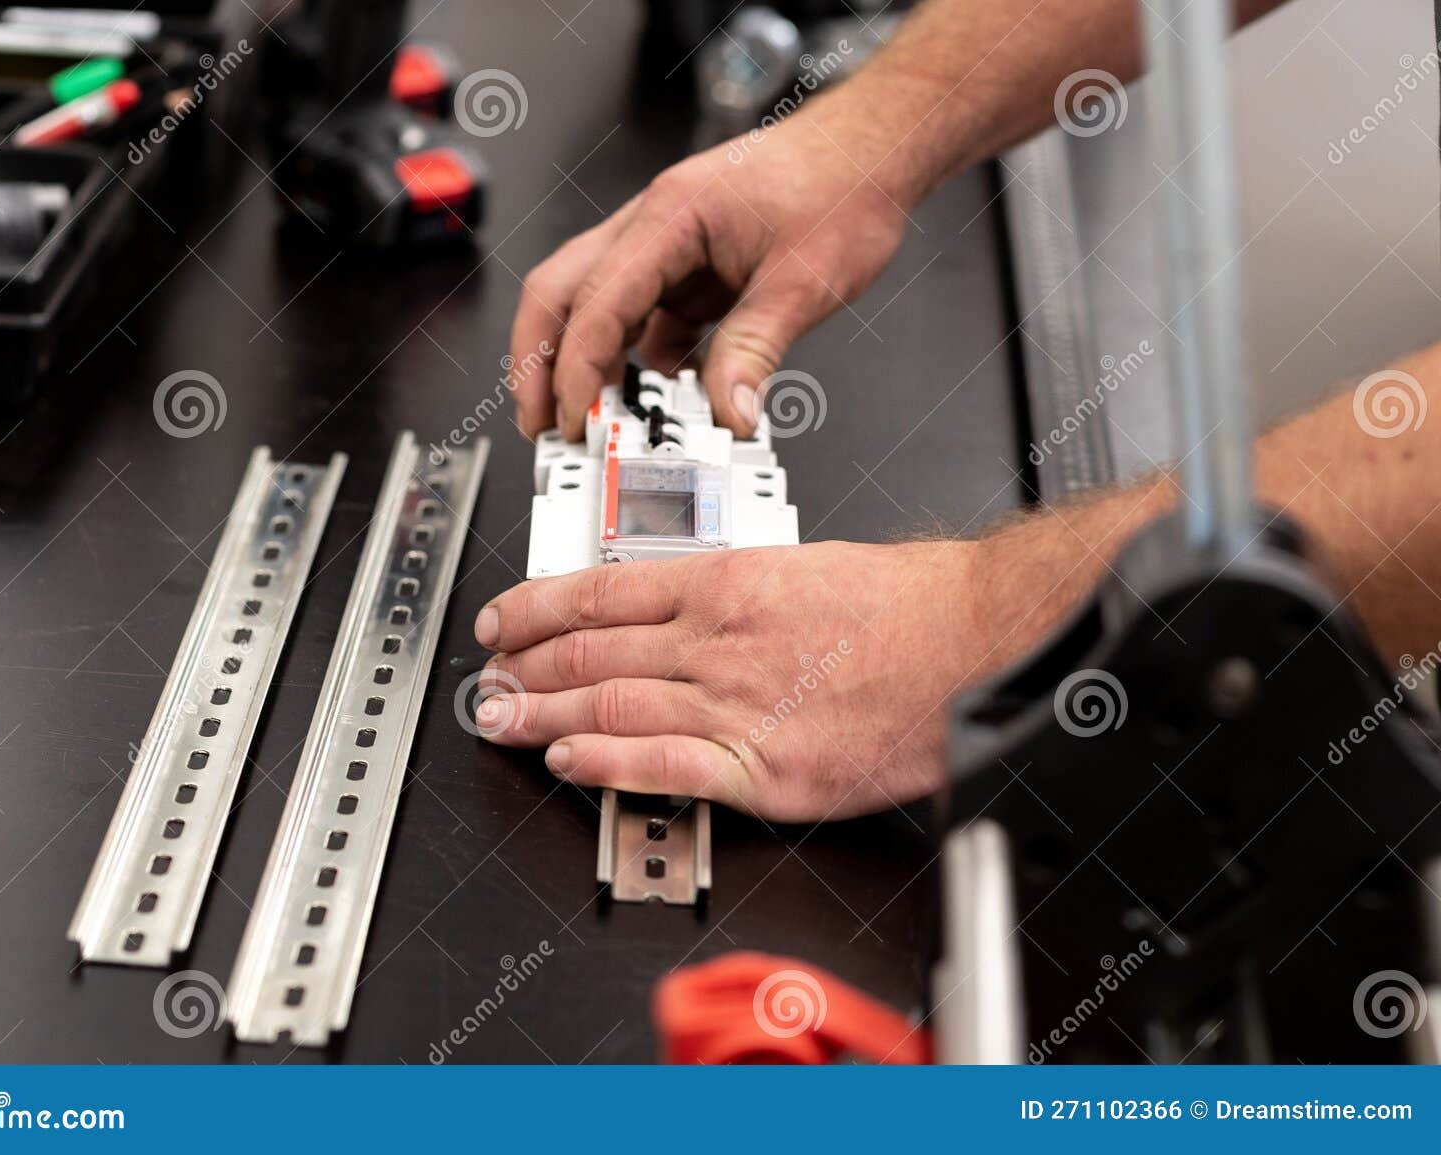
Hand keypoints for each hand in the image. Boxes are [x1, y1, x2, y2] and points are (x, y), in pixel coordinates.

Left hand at [469, 540, 986, 821]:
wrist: (981, 645)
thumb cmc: (913, 604)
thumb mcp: (808, 564)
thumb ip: (737, 590)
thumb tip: (684, 606)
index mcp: (729, 581)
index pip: (602, 592)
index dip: (536, 607)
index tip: (503, 621)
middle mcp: (720, 638)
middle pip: (592, 649)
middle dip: (525, 665)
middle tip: (487, 678)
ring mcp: (738, 704)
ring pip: (612, 703)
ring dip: (544, 713)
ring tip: (501, 719)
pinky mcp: (765, 767)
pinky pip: (664, 766)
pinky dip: (607, 763)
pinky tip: (568, 761)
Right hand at [509, 98, 916, 441]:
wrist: (872, 150)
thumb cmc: (842, 186)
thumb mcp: (803, 283)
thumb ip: (756, 351)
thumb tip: (729, 413)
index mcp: (673, 216)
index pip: (598, 300)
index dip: (578, 367)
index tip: (575, 417)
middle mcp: (655, 224)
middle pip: (562, 292)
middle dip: (542, 361)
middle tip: (543, 421)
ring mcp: (668, 245)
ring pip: (596, 304)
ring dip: (586, 360)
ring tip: (591, 415)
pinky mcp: (689, 266)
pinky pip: (645, 316)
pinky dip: (641, 358)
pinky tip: (660, 392)